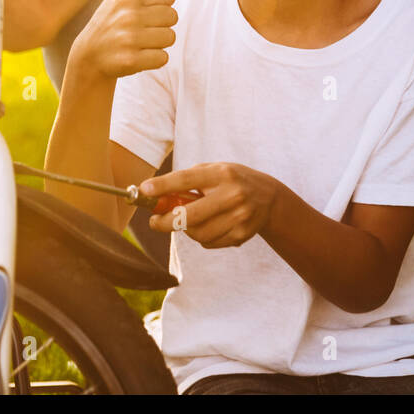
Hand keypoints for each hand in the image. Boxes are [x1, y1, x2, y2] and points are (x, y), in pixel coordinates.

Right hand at [68, 0, 176, 79]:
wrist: (90, 57)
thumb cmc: (110, 20)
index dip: (160, 7)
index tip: (143, 13)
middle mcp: (128, 15)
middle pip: (173, 18)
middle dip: (161, 26)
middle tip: (141, 30)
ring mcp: (128, 38)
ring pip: (170, 38)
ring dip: (158, 43)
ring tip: (139, 43)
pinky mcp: (130, 60)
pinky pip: (163, 58)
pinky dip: (154, 60)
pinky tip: (137, 57)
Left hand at [143, 162, 280, 247]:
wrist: (269, 198)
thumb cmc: (232, 181)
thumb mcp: (215, 171)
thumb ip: (189, 181)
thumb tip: (157, 196)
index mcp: (222, 174)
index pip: (187, 180)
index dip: (163, 186)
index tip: (144, 190)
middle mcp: (232, 195)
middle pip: (189, 215)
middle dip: (165, 221)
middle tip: (154, 221)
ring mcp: (239, 217)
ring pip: (197, 233)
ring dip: (186, 229)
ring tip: (190, 220)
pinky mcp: (241, 235)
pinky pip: (209, 243)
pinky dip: (202, 237)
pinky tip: (210, 225)